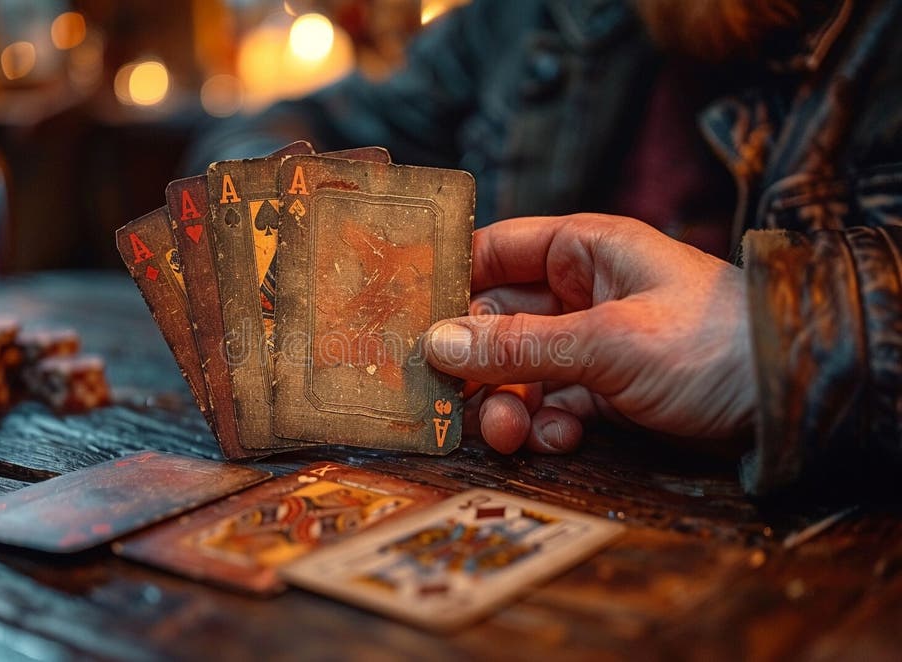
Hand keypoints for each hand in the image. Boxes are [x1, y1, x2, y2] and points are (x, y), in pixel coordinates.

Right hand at [422, 214, 756, 454]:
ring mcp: (591, 344)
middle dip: (476, 363)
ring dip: (507, 404)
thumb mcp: (608, 341)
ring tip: (510, 434)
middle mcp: (580, 292)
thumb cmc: (710, 342)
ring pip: (519, 371)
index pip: (495, 251)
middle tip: (447, 399)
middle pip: (497, 321)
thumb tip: (436, 344)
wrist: (789, 401)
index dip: (450, 278)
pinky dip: (547, 426)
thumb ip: (519, 346)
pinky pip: (552, 404)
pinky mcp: (606, 390)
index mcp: (582, 251)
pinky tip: (561, 438)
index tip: (404, 314)